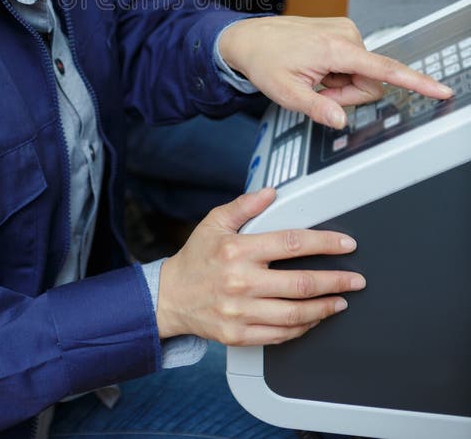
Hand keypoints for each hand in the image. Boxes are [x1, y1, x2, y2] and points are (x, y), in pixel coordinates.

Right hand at [158, 187, 364, 344]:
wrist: (171, 296)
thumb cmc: (196, 258)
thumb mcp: (215, 222)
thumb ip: (245, 206)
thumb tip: (271, 192)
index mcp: (238, 250)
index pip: (291, 244)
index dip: (324, 243)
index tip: (345, 245)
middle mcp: (241, 282)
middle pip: (300, 283)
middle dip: (336, 281)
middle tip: (355, 280)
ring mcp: (240, 312)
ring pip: (295, 314)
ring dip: (325, 308)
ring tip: (340, 301)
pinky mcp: (239, 335)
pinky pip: (280, 335)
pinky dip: (303, 328)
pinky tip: (314, 319)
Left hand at [218, 15, 451, 130]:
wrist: (249, 37)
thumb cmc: (264, 61)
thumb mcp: (285, 93)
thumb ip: (316, 108)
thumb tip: (340, 120)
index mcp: (335, 49)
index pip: (385, 69)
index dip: (416, 82)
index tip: (440, 89)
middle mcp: (346, 34)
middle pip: (370, 81)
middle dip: (347, 94)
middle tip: (318, 90)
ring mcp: (346, 30)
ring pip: (362, 74)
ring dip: (341, 84)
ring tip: (314, 76)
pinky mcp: (343, 31)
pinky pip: (354, 62)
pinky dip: (338, 72)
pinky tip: (317, 67)